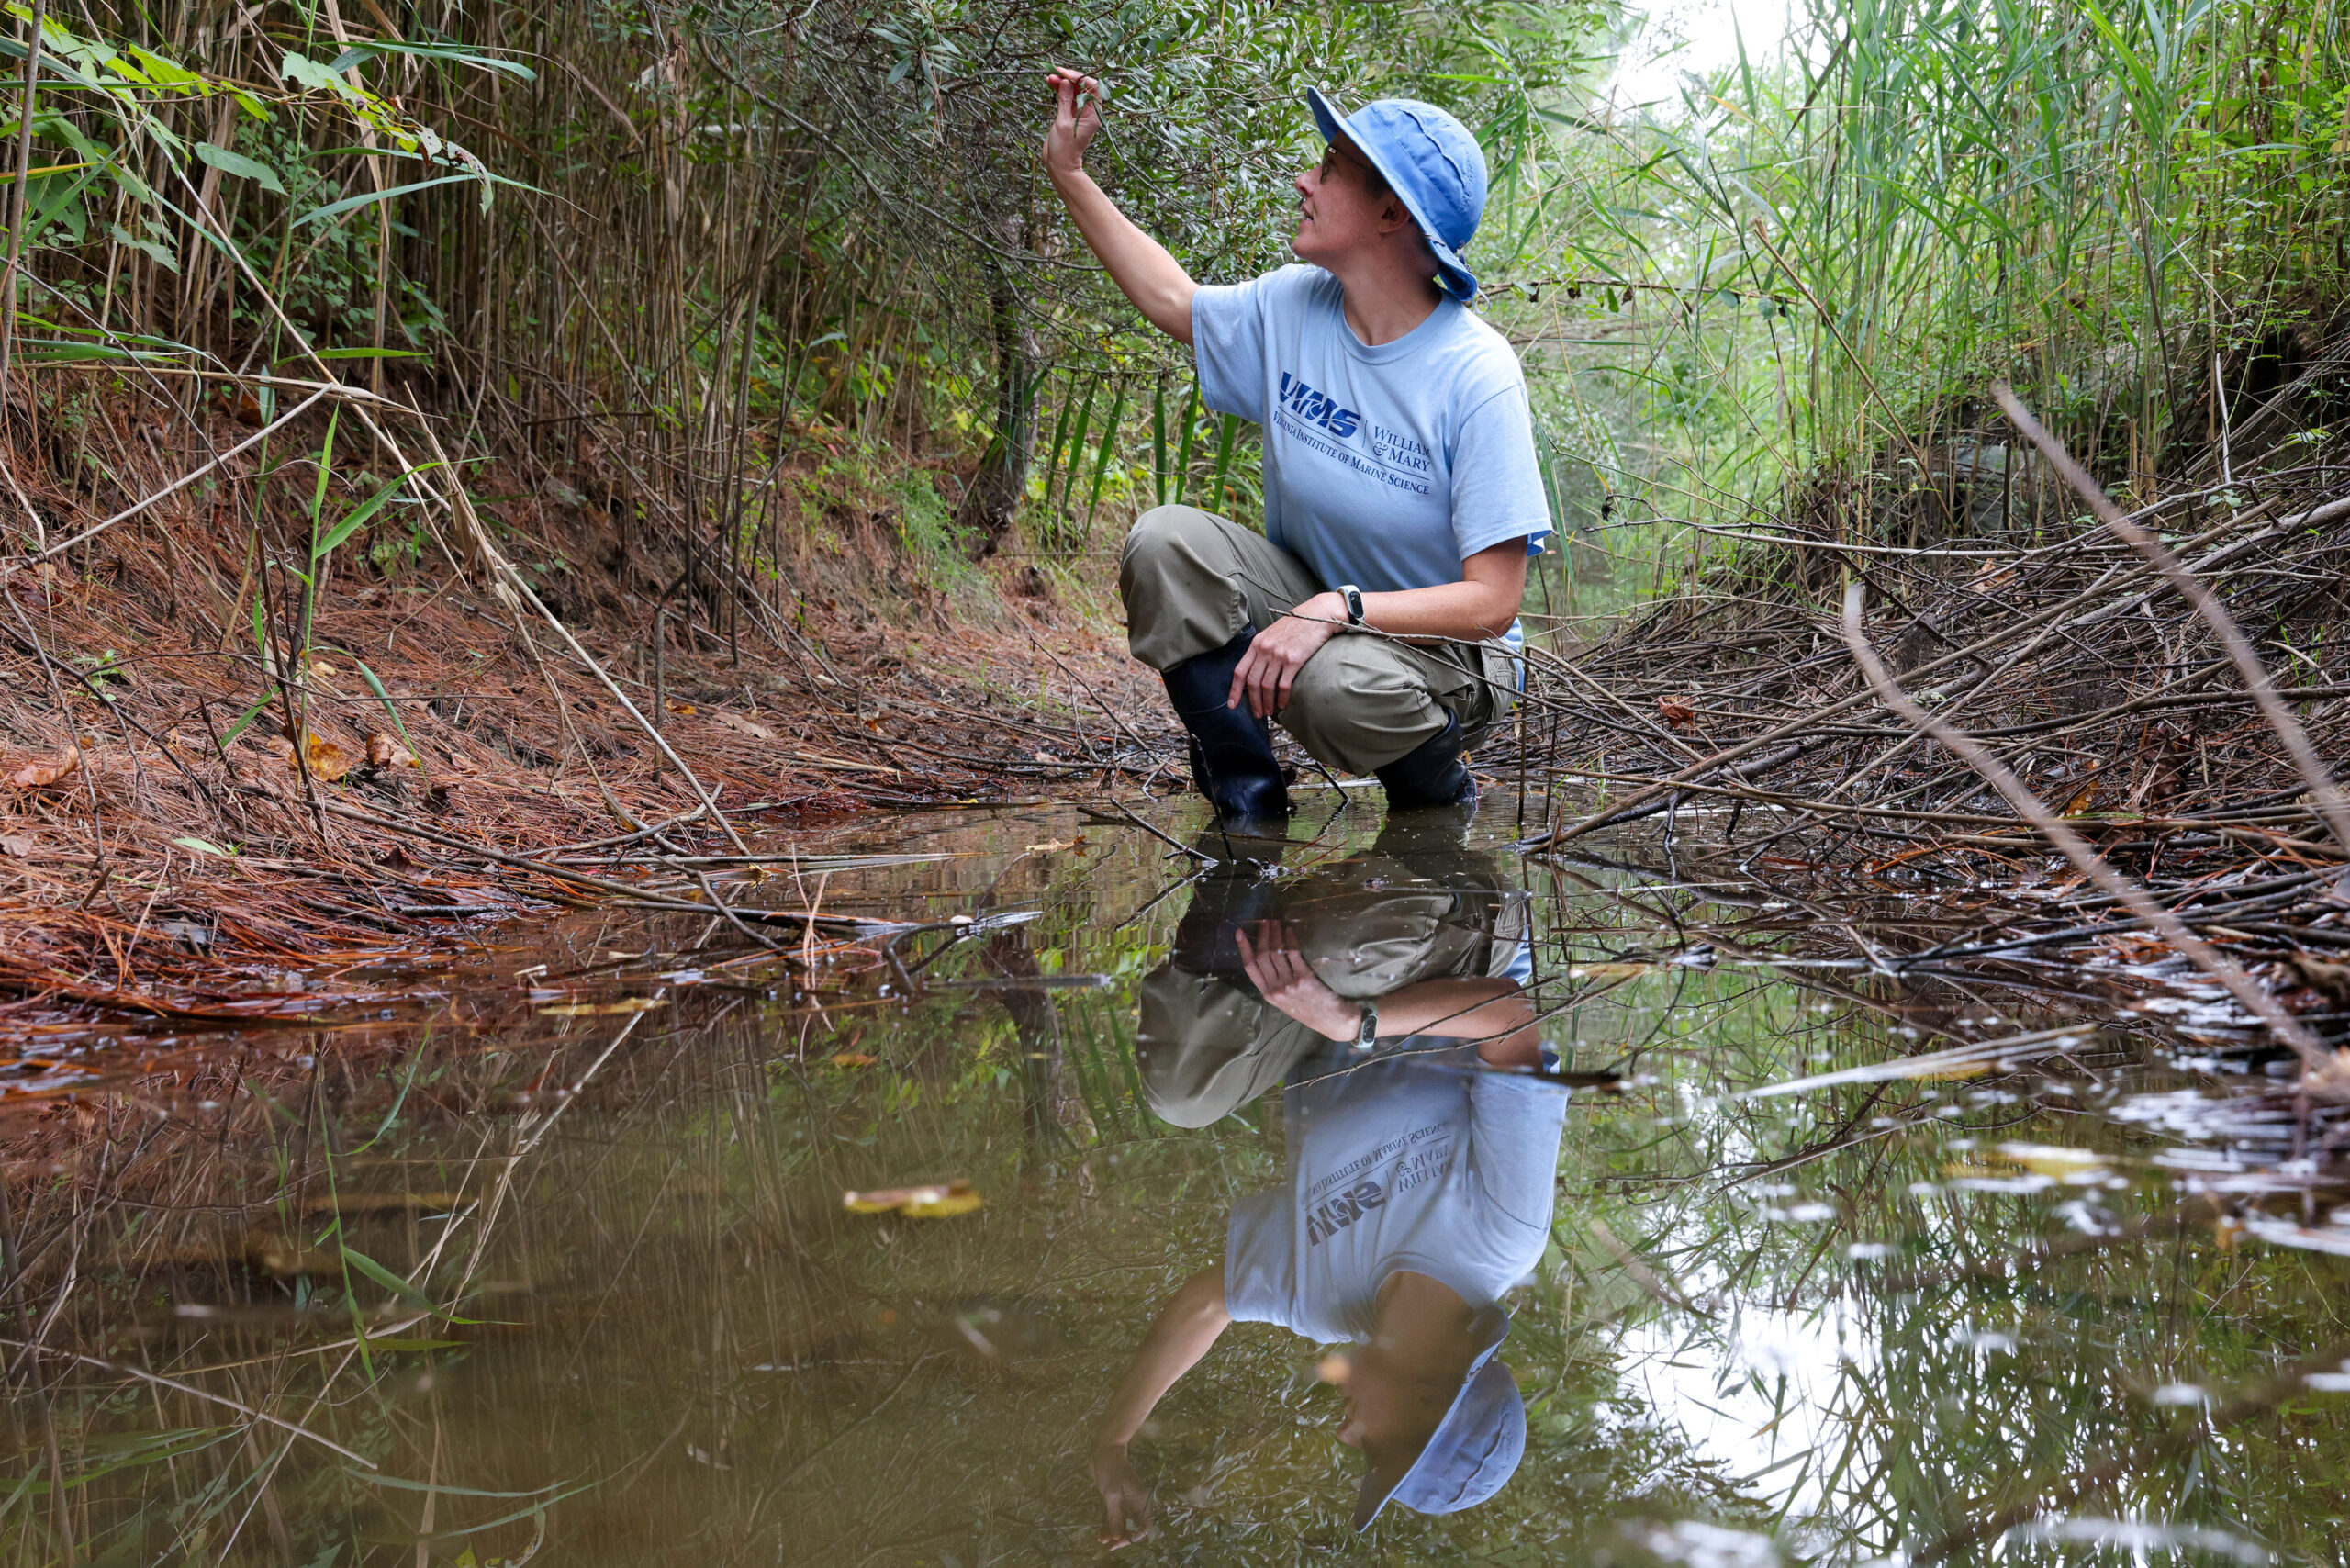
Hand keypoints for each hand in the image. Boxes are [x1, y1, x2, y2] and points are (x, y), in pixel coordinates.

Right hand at [1043, 67, 1104, 182]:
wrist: (1059, 164)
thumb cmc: (1063, 148)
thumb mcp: (1063, 122)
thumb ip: (1065, 100)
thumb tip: (1066, 82)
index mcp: (1094, 114)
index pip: (1093, 88)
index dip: (1079, 77)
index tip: (1065, 74)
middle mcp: (1089, 112)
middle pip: (1083, 87)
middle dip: (1069, 78)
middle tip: (1054, 73)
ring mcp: (1080, 112)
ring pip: (1074, 90)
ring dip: (1062, 82)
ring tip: (1049, 77)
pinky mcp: (1070, 114)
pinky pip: (1067, 97)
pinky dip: (1059, 90)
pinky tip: (1050, 83)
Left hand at [1090, 1440, 1152, 1547]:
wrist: (1104, 1448)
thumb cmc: (1110, 1468)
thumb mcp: (1111, 1494)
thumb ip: (1114, 1516)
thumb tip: (1118, 1537)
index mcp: (1140, 1500)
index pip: (1145, 1525)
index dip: (1135, 1536)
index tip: (1121, 1541)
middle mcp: (1135, 1502)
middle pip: (1133, 1526)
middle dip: (1122, 1537)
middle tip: (1110, 1545)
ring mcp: (1125, 1500)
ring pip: (1122, 1521)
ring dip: (1113, 1532)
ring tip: (1101, 1541)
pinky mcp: (1115, 1498)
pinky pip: (1114, 1515)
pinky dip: (1108, 1524)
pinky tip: (1101, 1533)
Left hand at [1230, 593, 1343, 718]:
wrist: (1318, 615)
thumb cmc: (1297, 625)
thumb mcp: (1273, 633)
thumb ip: (1263, 649)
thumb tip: (1258, 669)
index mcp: (1257, 643)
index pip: (1240, 671)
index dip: (1235, 690)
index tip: (1232, 704)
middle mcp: (1264, 649)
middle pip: (1252, 682)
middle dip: (1253, 701)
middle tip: (1257, 714)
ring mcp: (1278, 655)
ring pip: (1266, 686)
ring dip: (1267, 703)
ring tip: (1269, 712)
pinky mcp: (1293, 660)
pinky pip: (1283, 685)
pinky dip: (1281, 698)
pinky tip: (1283, 704)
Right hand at [1236, 921, 1360, 1040]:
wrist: (1333, 1021)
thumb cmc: (1310, 1011)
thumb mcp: (1285, 1004)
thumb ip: (1275, 986)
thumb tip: (1269, 961)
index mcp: (1268, 995)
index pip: (1250, 968)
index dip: (1243, 948)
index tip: (1240, 933)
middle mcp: (1275, 989)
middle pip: (1262, 956)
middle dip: (1262, 935)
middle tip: (1265, 922)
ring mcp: (1289, 983)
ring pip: (1276, 952)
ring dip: (1275, 934)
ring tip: (1276, 923)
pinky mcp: (1304, 978)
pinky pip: (1293, 953)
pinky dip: (1290, 939)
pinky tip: (1289, 931)